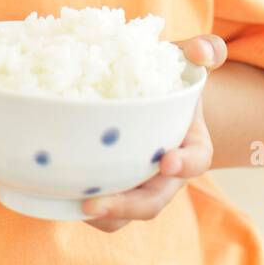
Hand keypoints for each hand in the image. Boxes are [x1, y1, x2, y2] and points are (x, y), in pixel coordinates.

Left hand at [82, 34, 227, 231]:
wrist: (151, 95)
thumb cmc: (170, 77)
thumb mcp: (188, 60)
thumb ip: (204, 50)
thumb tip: (201, 52)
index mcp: (191, 145)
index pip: (196, 160)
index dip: (184, 164)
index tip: (166, 161)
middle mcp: (166, 175)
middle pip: (153, 201)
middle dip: (126, 205)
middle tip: (93, 203)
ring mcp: (139, 185)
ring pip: (125, 213)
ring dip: (102, 213)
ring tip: (73, 203)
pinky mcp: (114, 188)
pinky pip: (102, 209)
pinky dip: (82, 204)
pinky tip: (59, 192)